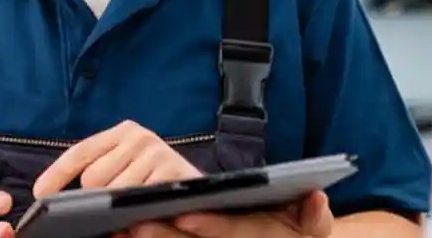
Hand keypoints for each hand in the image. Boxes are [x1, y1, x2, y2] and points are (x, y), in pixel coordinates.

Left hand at [33, 120, 202, 196]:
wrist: (209, 197)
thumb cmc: (157, 185)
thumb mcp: (127, 173)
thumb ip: (100, 175)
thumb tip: (54, 194)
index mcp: (123, 132)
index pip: (80, 152)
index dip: (55, 174)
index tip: (37, 194)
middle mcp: (138, 135)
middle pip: (90, 178)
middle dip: (95, 199)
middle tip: (114, 207)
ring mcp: (155, 151)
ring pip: (111, 193)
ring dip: (120, 208)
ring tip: (136, 208)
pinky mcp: (170, 170)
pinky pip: (135, 200)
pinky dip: (137, 212)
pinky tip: (147, 210)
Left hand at [122, 190, 333, 237]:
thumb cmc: (300, 230)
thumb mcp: (314, 224)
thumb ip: (315, 215)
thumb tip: (316, 198)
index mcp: (259, 236)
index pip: (234, 233)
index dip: (212, 226)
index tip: (186, 214)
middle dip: (166, 237)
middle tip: (134, 225)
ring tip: (115, 231)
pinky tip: (116, 235)